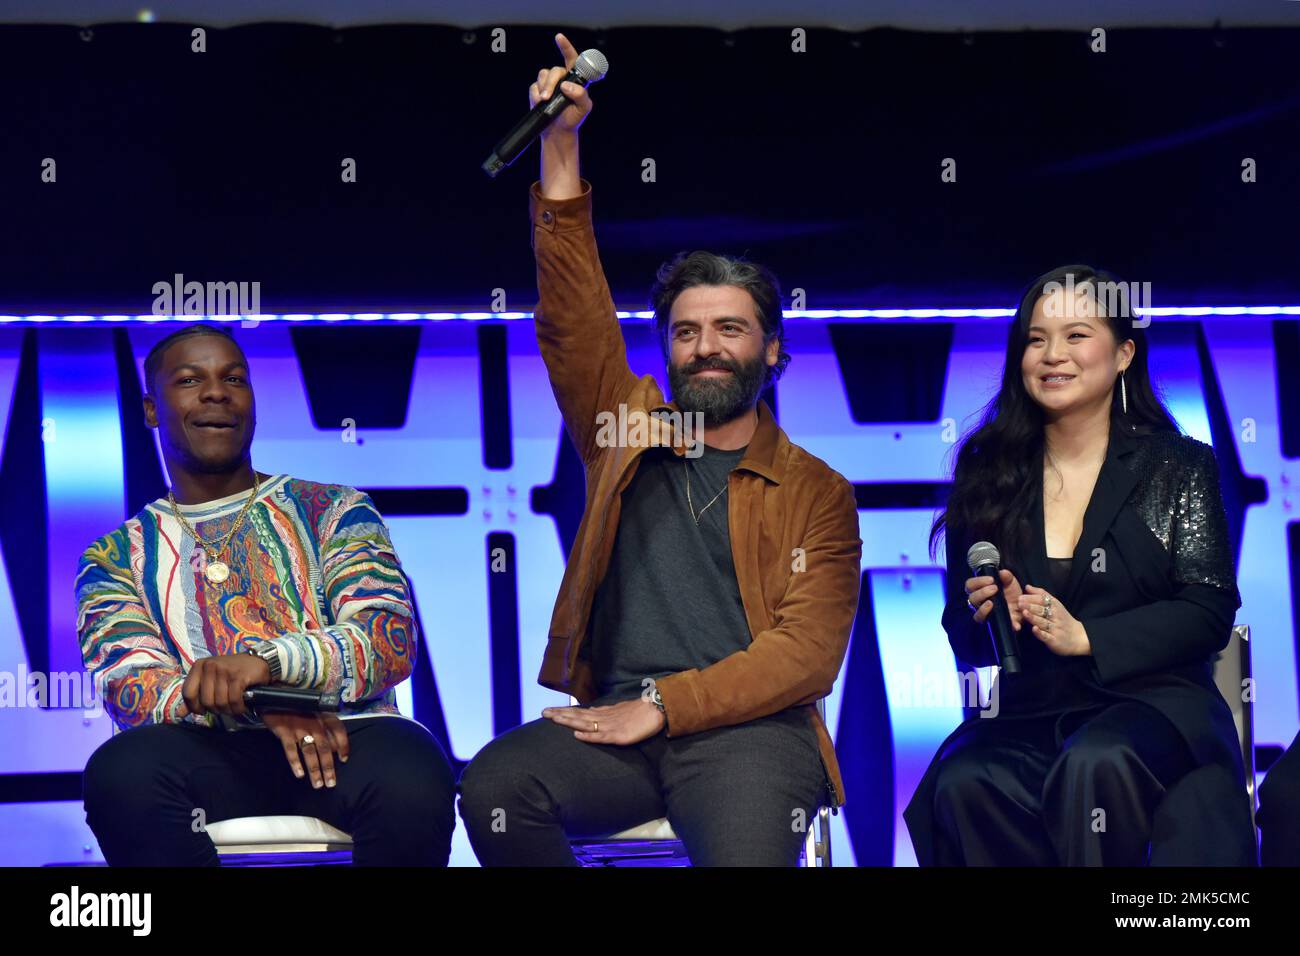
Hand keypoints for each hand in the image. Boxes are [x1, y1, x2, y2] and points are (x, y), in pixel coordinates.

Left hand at [181, 652, 270, 717]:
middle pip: (206, 701)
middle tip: (224, 707)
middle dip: (216, 709)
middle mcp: (210, 666)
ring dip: (229, 710)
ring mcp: (224, 670)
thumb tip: (179, 714)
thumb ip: (195, 695)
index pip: (188, 692)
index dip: (195, 706)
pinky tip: (242, 705)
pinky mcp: (238, 676)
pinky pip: (234, 700)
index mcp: (199, 666)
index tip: (204, 710)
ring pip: (220, 702)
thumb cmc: (232, 672)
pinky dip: (238, 707)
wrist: (258, 661)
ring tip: (234, 706)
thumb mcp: (210, 679)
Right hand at [262, 711, 349, 788]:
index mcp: (323, 716)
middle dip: (328, 767)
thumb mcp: (314, 711)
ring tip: (318, 784)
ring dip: (314, 770)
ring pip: (310, 752)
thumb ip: (324, 725)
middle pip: (325, 748)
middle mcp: (314, 722)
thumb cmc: (298, 707)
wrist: (274, 696)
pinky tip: (299, 774)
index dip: (344, 745)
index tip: (344, 759)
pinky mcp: (284, 731)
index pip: (339, 730)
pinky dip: (295, 762)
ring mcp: (299, 727)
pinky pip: (291, 750)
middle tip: (331, 783)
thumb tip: (333, 747)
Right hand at [530, 32, 592, 137]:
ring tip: (545, 101)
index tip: (558, 37)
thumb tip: (566, 86)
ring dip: (543, 88)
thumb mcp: (583, 107)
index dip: (566, 47)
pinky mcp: (538, 89)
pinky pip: (534, 86)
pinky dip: (535, 95)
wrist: (558, 131)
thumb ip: (580, 94)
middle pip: (554, 71)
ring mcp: (549, 83)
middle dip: (550, 83)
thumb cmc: (573, 118)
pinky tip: (540, 103)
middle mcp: (562, 77)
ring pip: (543, 75)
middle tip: (547, 97)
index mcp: (575, 79)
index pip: (572, 59)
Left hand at [542, 699, 664, 745]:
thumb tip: (591, 710)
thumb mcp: (619, 709)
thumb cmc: (640, 710)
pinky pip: (601, 736)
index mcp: (603, 713)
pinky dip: (588, 735)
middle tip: (543, 712)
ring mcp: (610, 726)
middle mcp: (604, 718)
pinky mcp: (619, 735)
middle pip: (578, 716)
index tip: (549, 710)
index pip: (579, 712)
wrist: (657, 708)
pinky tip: (577, 735)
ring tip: (553, 719)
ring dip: (568, 721)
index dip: (564, 711)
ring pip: (585, 723)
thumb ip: (604, 711)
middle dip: (560, 714)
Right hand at [965, 568, 1024, 630]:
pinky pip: (999, 627)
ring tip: (991, 603)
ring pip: (978, 615)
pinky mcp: (999, 625)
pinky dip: (1007, 624)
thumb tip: (1003, 573)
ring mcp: (988, 615)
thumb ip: (1007, 576)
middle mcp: (980, 604)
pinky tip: (1014, 622)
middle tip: (995, 588)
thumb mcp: (1010, 582)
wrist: (1024, 606)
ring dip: (983, 609)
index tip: (991, 579)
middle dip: (982, 592)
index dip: (978, 581)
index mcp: (980, 591)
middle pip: (972, 599)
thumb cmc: (1011, 593)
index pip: (970, 585)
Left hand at [1019, 585, 1090, 656]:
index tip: (1020, 596)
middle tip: (1019, 603)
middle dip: (1030, 606)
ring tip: (1024, 613)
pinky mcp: (1054, 640)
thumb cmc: (1063, 619)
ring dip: (1033, 617)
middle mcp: (1055, 617)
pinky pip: (1046, 636)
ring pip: (1043, 622)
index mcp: (1055, 607)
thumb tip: (1027, 586)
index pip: (1043, 601)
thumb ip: (1041, 595)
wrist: (1079, 637)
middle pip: (1042, 610)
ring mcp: (1054, 629)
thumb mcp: (1055, 604)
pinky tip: (1034, 629)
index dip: (1032, 598)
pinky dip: (1040, 633)